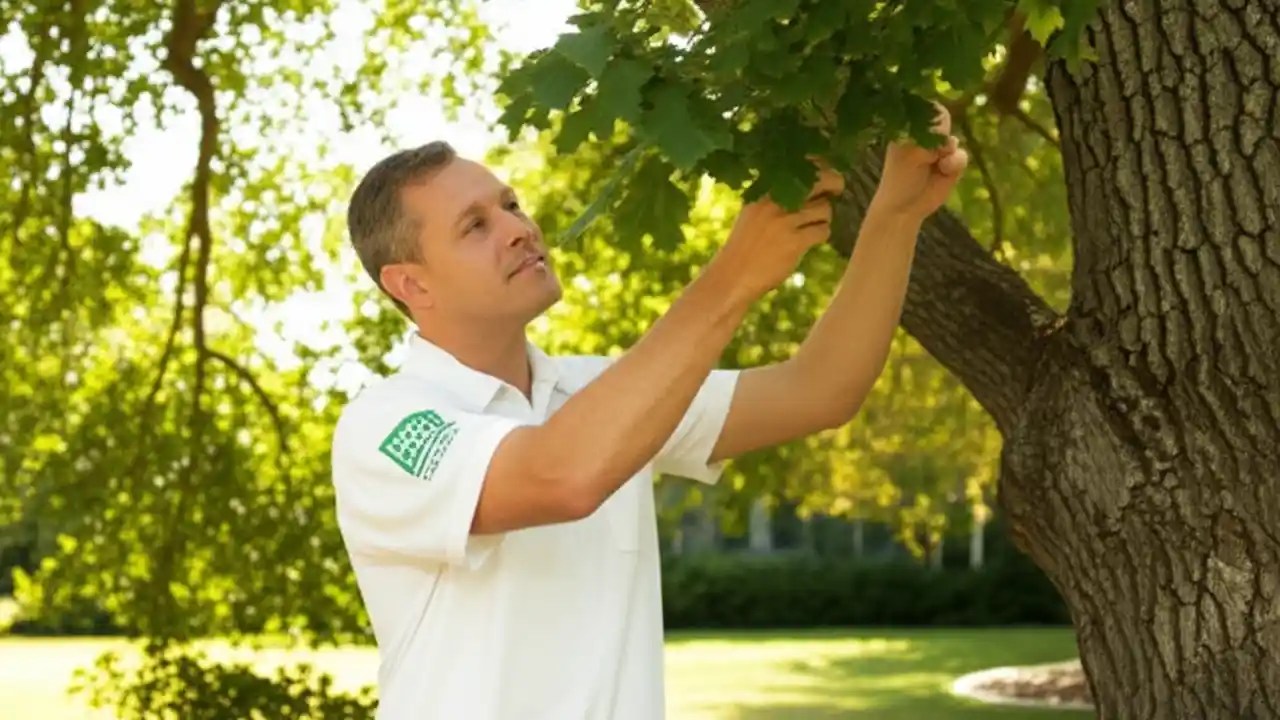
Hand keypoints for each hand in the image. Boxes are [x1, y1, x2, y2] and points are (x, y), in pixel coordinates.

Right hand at [716, 166, 845, 298]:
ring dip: (824, 218)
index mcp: (763, 189)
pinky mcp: (794, 242)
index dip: (821, 166)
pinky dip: (821, 235)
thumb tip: (812, 181)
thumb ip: (774, 195)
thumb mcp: (753, 211)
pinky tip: (810, 241)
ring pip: (825, 209)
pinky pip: (823, 231)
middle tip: (836, 191)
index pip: (801, 163)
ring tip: (812, 226)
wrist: (732, 275)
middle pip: (821, 179)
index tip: (827, 173)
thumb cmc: (745, 244)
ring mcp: (785, 221)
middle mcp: (775, 201)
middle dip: (835, 183)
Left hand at [871, 103, 968, 221]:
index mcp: (908, 127)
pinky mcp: (952, 163)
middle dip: (939, 136)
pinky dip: (955, 163)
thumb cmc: (901, 177)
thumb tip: (952, 128)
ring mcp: (939, 148)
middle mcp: (925, 134)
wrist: (906, 207)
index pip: (926, 107)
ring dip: (947, 152)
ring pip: (953, 139)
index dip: (928, 119)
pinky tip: (944, 172)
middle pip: (944, 119)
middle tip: (926, 153)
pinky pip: (962, 154)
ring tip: (935, 164)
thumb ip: (932, 133)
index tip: (920, 136)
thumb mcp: (912, 150)